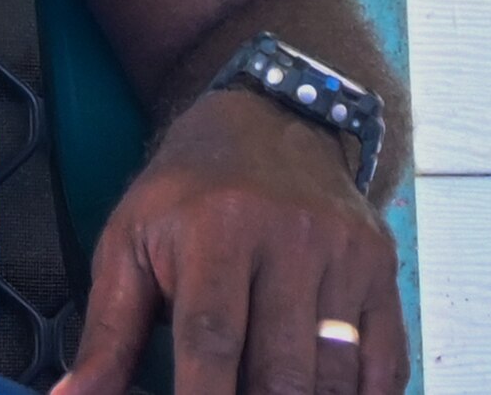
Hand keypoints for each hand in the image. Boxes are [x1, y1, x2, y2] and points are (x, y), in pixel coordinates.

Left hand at [49, 91, 405, 394]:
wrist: (270, 121)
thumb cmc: (187, 195)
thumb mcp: (129, 244)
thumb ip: (105, 334)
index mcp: (216, 230)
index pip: (212, 340)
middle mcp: (289, 239)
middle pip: (281, 371)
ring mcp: (344, 255)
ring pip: (336, 375)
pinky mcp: (381, 269)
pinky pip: (386, 363)